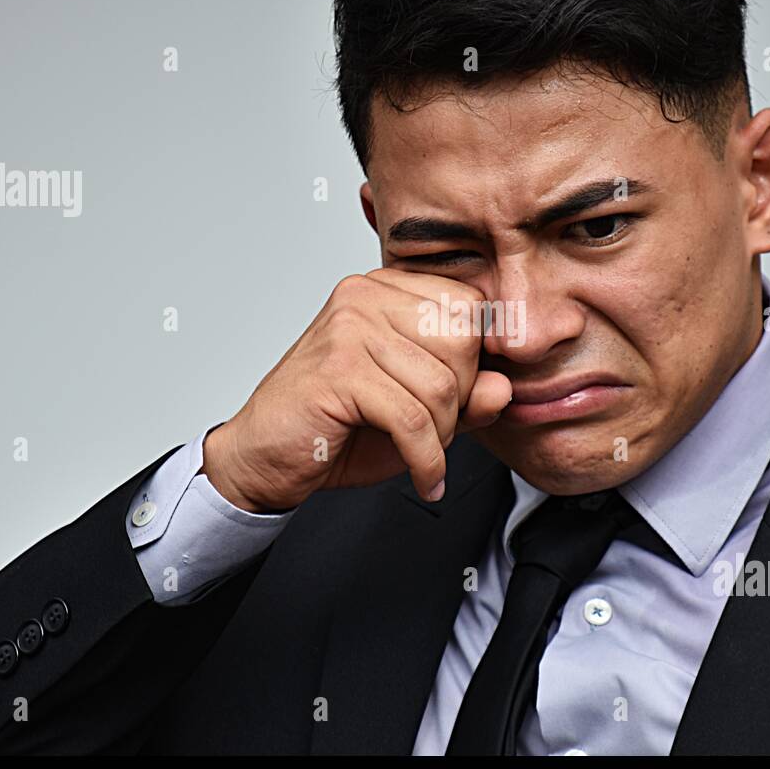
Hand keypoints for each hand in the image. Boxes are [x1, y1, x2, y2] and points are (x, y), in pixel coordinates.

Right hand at [201, 268, 512, 510]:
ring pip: (439, 385)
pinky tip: (424, 477)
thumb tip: (504, 387)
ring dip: (441, 436)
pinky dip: (427, 460)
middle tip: (438, 431)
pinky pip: (412, 419)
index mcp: (386, 290)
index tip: (468, 398)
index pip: (469, 306)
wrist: (266, 456)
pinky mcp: (338, 372)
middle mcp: (365, 298)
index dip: (478, 360)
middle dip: (461, 399)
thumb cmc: (337, 426)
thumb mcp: (420, 410)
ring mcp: (348, 330)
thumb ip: (467, 396)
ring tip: (422, 452)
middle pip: (461, 341)